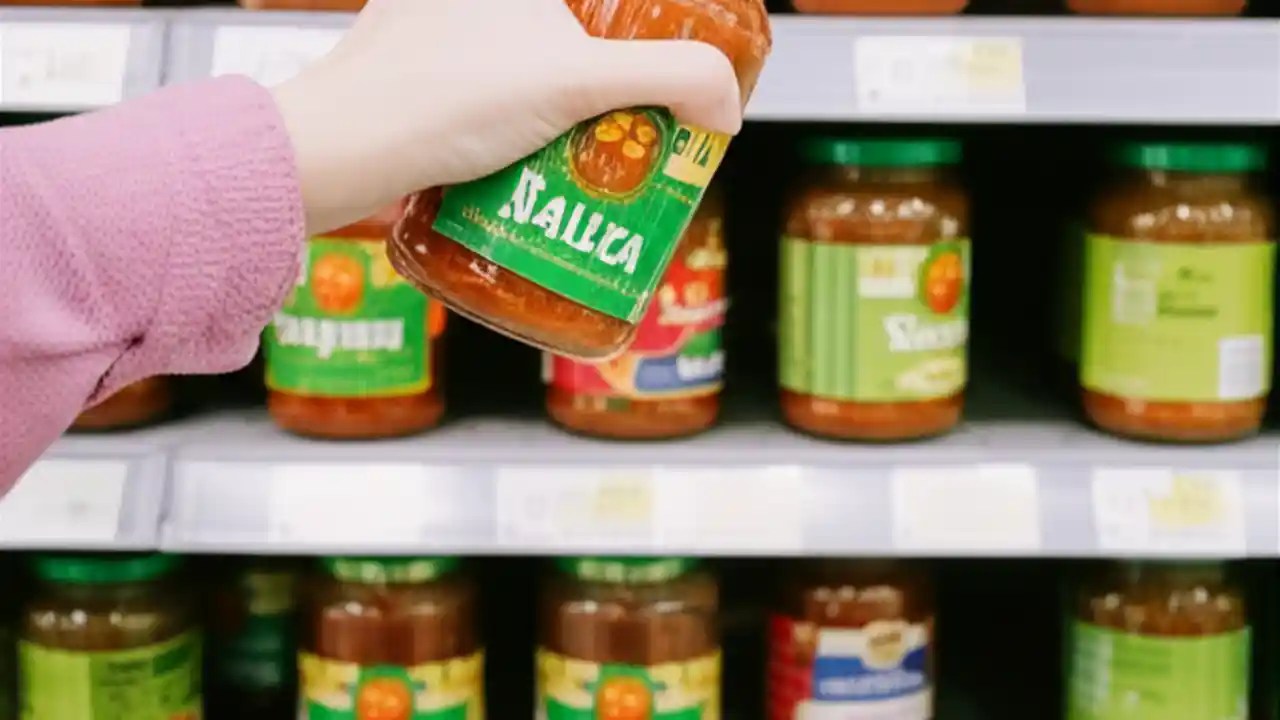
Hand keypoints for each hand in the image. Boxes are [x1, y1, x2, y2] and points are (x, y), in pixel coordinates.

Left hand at [272, 0, 744, 233]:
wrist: (337, 154)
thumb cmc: (437, 100)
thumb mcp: (577, 83)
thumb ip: (669, 81)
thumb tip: (725, 107)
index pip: (607, 6)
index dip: (644, 33)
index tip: (660, 78)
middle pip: (571, 33)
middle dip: (608, 82)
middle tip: (636, 130)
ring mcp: (438, 30)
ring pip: (528, 66)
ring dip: (564, 113)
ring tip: (590, 158)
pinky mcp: (414, 74)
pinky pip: (486, 95)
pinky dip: (516, 127)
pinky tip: (533, 166)